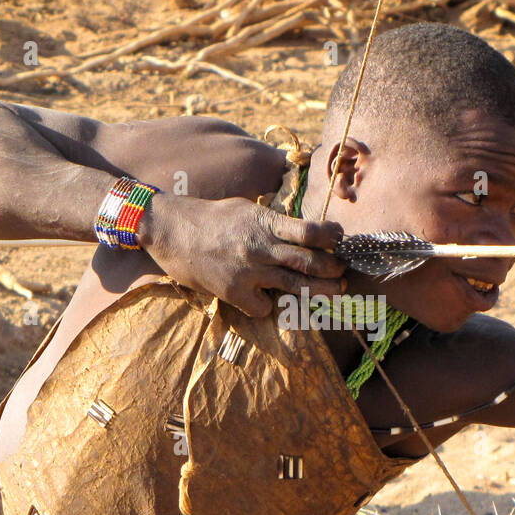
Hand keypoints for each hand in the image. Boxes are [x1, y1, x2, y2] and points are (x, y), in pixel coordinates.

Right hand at [138, 193, 346, 317]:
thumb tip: (301, 231)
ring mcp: (248, 270)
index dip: (332, 237)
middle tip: (344, 274)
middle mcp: (260, 246)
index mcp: (265, 222)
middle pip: (309, 262)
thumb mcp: (245, 209)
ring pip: (295, 286)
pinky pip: (264, 305)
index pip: (310, 231)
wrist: (170, 230)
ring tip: (335, 292)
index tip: (341, 240)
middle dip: (333, 270)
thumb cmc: (209, 217)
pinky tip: (265, 299)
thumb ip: (272, 221)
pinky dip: (269, 305)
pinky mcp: (234, 291)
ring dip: (319, 291)